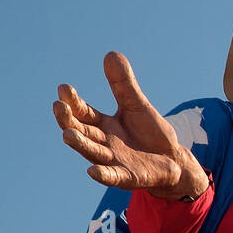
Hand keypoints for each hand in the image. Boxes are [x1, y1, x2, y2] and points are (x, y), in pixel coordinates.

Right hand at [52, 51, 209, 198]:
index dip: (73, 102)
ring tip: (67, 135)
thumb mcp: (137, 105)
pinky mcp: (128, 177)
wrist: (174, 160)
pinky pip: (113, 177)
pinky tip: (92, 171)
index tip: (64, 89)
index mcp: (103, 125)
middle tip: (59, 107)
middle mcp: (104, 143)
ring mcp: (114, 161)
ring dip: (80, 144)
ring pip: (92, 153)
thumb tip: (110, 54)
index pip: (83, 113)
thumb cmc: (151, 133)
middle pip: (81, 132)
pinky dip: (103, 175)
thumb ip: (123, 84)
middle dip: (69, 121)